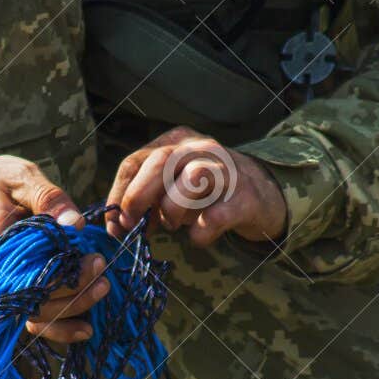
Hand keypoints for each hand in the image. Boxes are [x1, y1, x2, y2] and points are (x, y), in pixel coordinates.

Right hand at [0, 151, 107, 343]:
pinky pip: (39, 319)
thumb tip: (76, 224)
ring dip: (74, 308)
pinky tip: (87, 329)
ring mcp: (10, 287)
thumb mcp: (21, 179)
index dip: (60, 279)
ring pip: (40, 316)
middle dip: (75, 292)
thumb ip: (48, 198)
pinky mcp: (22, 290)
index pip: (26, 278)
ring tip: (103, 287)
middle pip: (36, 302)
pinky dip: (62, 327)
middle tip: (100, 265)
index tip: (91, 261)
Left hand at [105, 126, 287, 245]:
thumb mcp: (173, 184)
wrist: (263, 195)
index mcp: (177, 142)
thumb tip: (116, 225)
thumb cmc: (208, 191)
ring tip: (174, 224)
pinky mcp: (245, 199)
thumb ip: (146, 197)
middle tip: (134, 225)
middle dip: (138, 197)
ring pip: (191, 179)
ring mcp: (226, 170)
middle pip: (160, 162)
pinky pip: (216, 216)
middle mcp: (201, 148)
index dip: (119, 194)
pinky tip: (198, 236)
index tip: (115, 223)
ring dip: (173, 210)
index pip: (136, 161)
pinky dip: (200, 233)